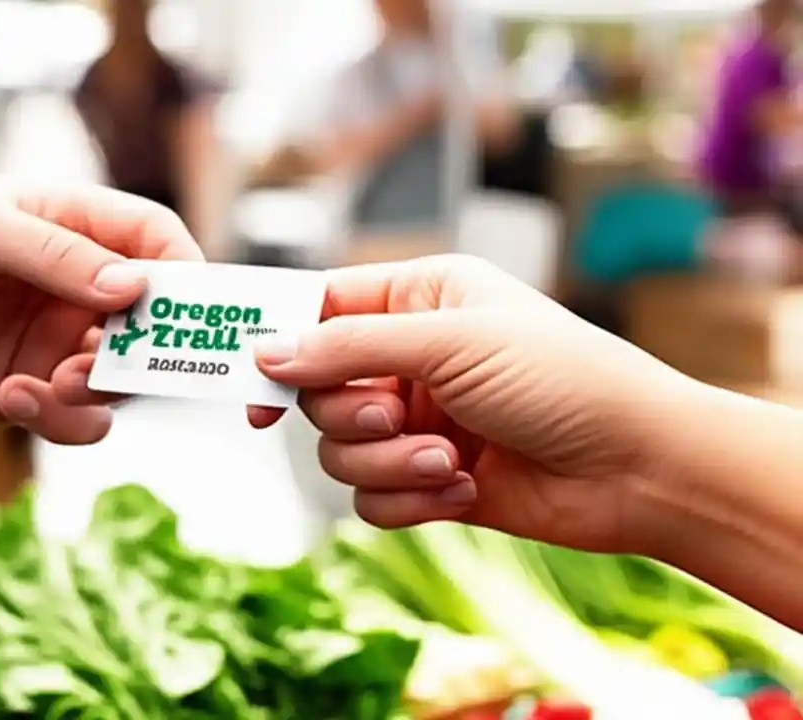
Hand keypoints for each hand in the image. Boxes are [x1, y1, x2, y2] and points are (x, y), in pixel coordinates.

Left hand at [0, 177, 201, 445]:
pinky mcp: (31, 392)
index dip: (183, 272)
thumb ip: (55, 253)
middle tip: (101, 361)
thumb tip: (136, 287)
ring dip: (103, 387)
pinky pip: (82, 419)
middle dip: (147, 348)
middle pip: (156, 318)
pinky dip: (63, 419)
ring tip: (52, 382)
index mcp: (67, 222)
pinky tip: (10, 397)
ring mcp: (54, 340)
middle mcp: (73, 283)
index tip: (183, 312)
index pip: (155, 238)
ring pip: (126, 378)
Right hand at [251, 255, 695, 554]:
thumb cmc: (565, 379)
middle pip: (319, 388)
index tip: (251, 378)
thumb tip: (264, 352)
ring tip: (449, 459)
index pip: (320, 307)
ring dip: (388, 462)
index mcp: (418, 300)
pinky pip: (370, 498)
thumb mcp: (451, 342)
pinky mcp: (430, 481)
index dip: (280, 339)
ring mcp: (419, 421)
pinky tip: (466, 487)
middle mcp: (411, 358)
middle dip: (351, 413)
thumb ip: (348, 347)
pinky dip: (408, 499)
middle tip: (394, 416)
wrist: (642, 468)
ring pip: (338, 450)